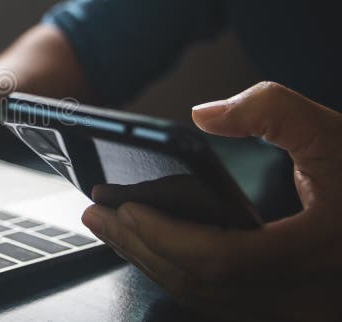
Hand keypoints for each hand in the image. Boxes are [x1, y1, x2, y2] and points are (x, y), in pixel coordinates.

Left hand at [81, 82, 341, 320]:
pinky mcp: (285, 306)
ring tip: (112, 228)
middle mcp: (304, 294)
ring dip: (152, 263)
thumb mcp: (335, 132)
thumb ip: (273, 111)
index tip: (122, 207)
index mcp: (317, 252)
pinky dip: (179, 274)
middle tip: (95, 216)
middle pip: (200, 285)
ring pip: (206, 299)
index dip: (164, 236)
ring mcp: (295, 308)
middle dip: (139, 248)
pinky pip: (219, 301)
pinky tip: (154, 248)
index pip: (221, 260)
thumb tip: (205, 116)